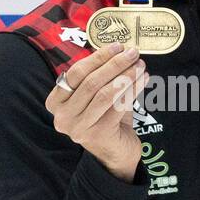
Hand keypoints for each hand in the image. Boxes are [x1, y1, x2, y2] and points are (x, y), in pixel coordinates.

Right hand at [45, 43, 147, 181]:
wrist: (116, 153)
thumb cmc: (106, 118)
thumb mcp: (97, 95)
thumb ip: (101, 75)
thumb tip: (120, 49)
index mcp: (56, 102)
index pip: (76, 73)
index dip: (98, 57)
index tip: (118, 45)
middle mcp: (62, 116)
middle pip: (91, 82)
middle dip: (115, 64)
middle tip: (133, 53)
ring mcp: (78, 127)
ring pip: (105, 93)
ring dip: (126, 76)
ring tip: (140, 65)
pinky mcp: (97, 134)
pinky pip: (118, 106)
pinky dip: (133, 90)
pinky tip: (144, 80)